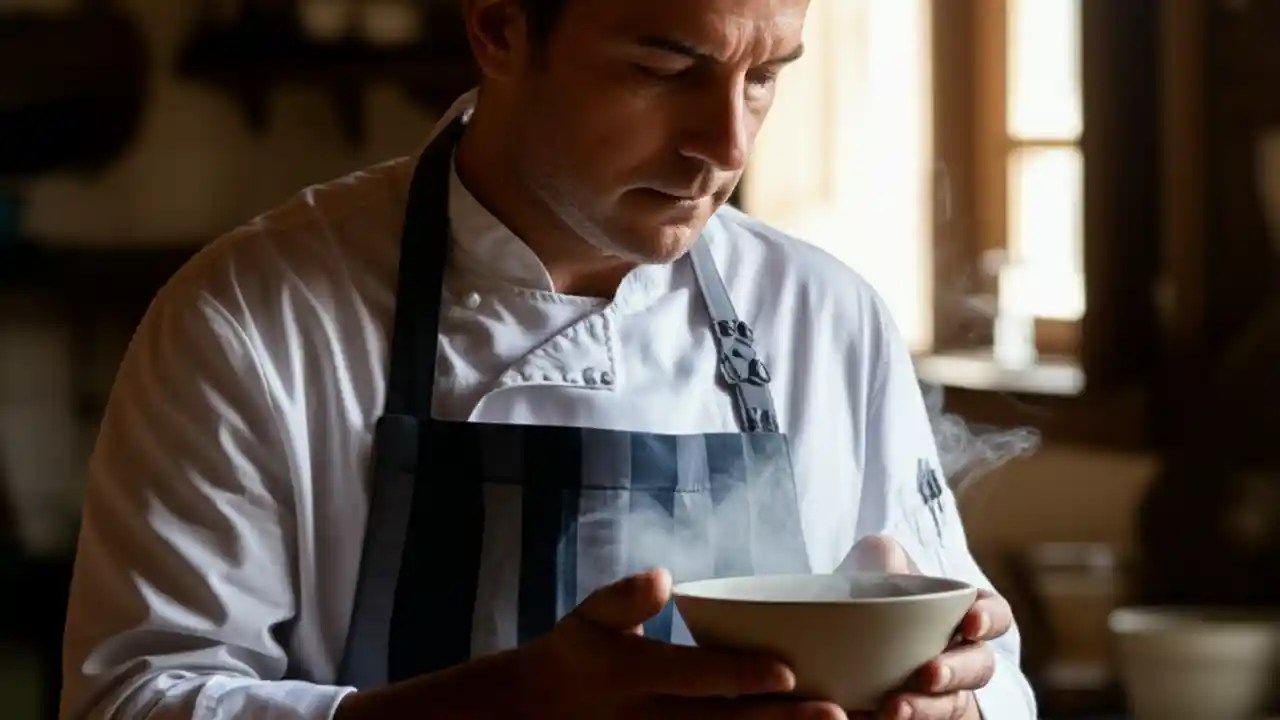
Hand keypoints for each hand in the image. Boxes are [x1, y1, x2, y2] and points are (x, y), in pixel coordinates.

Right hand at [519, 568, 848, 718]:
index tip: (788, 672)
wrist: (536, 715)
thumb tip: (661, 577)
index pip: (694, 677)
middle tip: (835, 711)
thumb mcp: (586, 620)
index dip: (741, 676)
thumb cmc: (574, 658)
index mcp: (634, 675)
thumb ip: (622, 600)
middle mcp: (653, 718)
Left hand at [845, 536, 1012, 719]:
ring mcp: (939, 693)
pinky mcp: (914, 714)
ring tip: (895, 709)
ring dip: (927, 708)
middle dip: (957, 672)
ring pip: (949, 705)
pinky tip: (867, 717)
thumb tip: (886, 563)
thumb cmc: (865, 592)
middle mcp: (959, 657)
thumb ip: (883, 557)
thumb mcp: (872, 565)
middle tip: (929, 673)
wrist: (832, 635)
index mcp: (959, 614)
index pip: (994, 615)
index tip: (972, 620)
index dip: (989, 618)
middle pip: (978, 668)